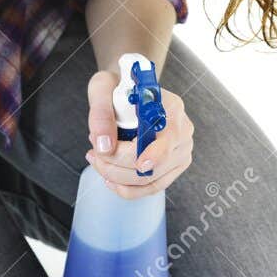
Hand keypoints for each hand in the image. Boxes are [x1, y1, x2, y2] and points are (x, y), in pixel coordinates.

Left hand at [85, 68, 193, 197]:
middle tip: (93, 152)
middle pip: (153, 165)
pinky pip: (151, 188)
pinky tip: (109, 179)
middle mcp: (183, 132)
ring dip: (117, 177)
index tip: (116, 157)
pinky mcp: (173, 167)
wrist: (130, 91)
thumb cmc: (118, 87)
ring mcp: (181, 152)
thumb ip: (101, 112)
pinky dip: (127, 188)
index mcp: (172, 108)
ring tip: (97, 161)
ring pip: (149, 180)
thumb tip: (105, 146)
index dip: (144, 155)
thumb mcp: (103, 87)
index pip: (164, 140)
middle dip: (115, 165)